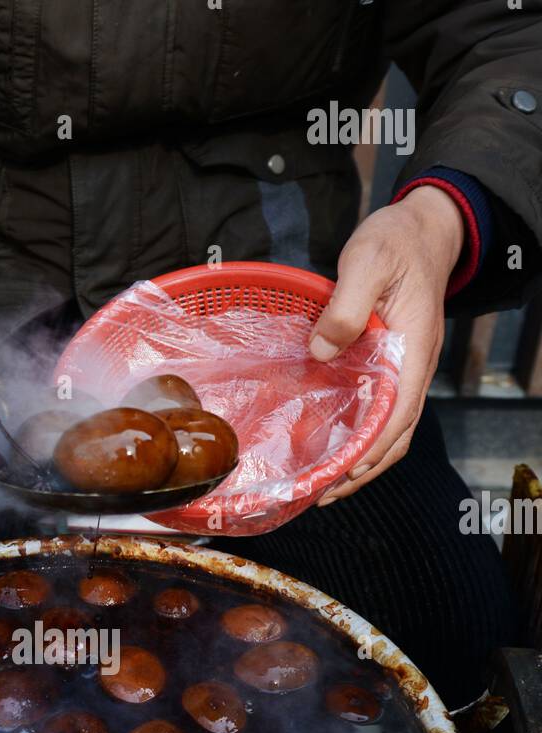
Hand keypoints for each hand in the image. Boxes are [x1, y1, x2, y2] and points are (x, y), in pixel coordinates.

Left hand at [308, 186, 464, 504]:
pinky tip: (332, 445)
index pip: (399, 415)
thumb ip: (346, 306)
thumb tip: (323, 351)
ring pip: (391, 430)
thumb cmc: (395, 243)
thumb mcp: (366, 262)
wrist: (420, 230)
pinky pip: (381, 413)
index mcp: (413, 351)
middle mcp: (414, 369)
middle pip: (396, 436)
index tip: (342, 475)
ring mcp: (406, 371)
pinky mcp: (393, 367)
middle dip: (362, 471)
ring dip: (361, 461)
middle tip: (322, 494)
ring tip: (324, 483)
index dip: (372, 451)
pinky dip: (361, 437)